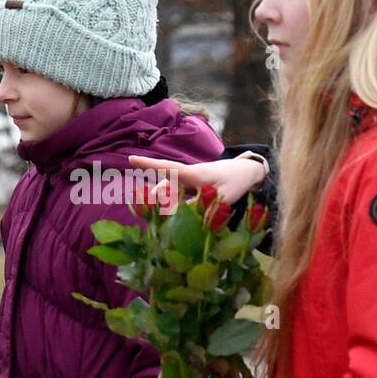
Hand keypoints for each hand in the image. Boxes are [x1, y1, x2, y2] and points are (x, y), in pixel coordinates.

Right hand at [128, 153, 266, 206]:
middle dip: (155, 195)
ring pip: (170, 189)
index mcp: (194, 174)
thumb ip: (199, 206)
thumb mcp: (220, 197)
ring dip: (165, 201)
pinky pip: (177, 192)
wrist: (245, 171)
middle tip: (148, 209)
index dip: (149, 165)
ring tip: (164, 218)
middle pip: (165, 184)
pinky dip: (173, 202)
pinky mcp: (192, 184)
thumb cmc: (234, 183)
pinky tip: (174, 213)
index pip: (168, 168)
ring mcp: (190, 179)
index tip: (131, 159)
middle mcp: (188, 174)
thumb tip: (178, 215)